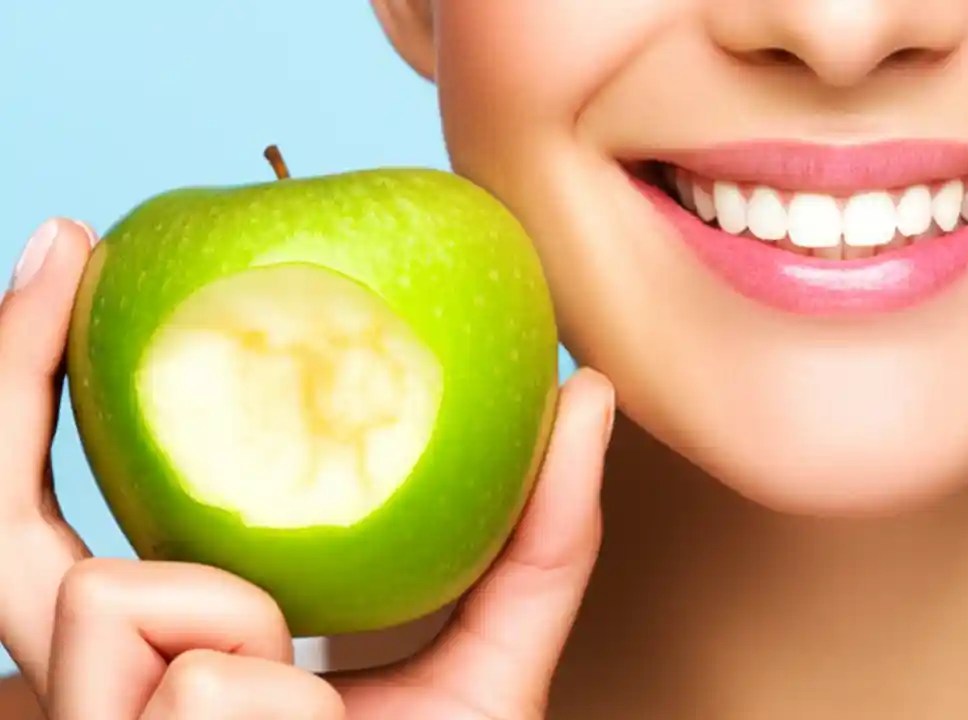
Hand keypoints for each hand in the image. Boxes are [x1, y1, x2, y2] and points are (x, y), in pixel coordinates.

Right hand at [0, 218, 616, 718]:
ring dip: (239, 629)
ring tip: (307, 679)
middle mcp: (101, 680)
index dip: (32, 374)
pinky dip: (263, 689)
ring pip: (113, 603)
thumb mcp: (492, 658)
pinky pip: (187, 671)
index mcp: (166, 638)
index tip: (76, 249)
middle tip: (66, 248)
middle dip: (7, 376)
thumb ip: (540, 537)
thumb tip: (586, 389)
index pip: (50, 497)